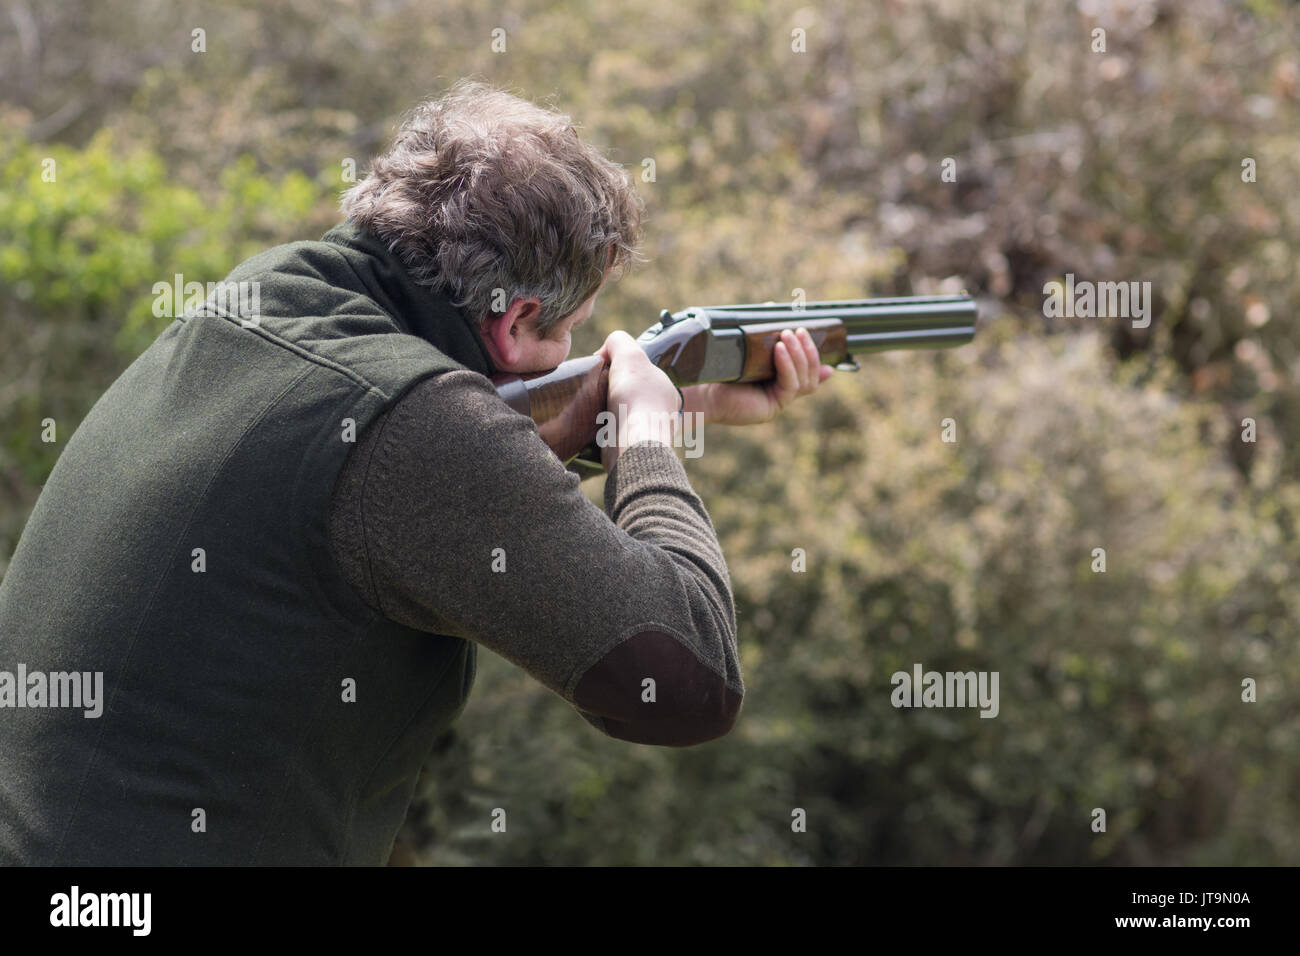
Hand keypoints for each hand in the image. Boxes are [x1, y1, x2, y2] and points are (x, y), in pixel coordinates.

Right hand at [596, 330, 679, 470]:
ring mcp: (648, 434)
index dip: (617, 367)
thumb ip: (619, 342)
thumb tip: (604, 352)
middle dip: (610, 390)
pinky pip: (613, 437)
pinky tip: (595, 428)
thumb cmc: (635, 399)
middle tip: (594, 391)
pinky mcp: (632, 451)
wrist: (633, 445)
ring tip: (593, 409)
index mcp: (666, 389)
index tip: (603, 371)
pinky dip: (602, 432)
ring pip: (619, 415)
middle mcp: (661, 412)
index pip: (639, 372)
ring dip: (604, 412)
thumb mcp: (629, 355)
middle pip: (628, 393)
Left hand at [685, 327, 833, 425]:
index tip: (826, 347)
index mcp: (776, 382)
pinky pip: (790, 385)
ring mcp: (777, 402)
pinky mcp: (771, 407)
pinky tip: (780, 350)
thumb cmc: (719, 368)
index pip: (806, 375)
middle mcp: (779, 394)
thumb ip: (760, 332)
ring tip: (788, 335)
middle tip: (800, 331)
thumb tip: (772, 307)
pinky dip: (788, 365)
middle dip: (809, 352)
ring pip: (805, 381)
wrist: (700, 390)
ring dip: (800, 355)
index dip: (817, 363)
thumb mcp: (745, 346)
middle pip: (810, 377)